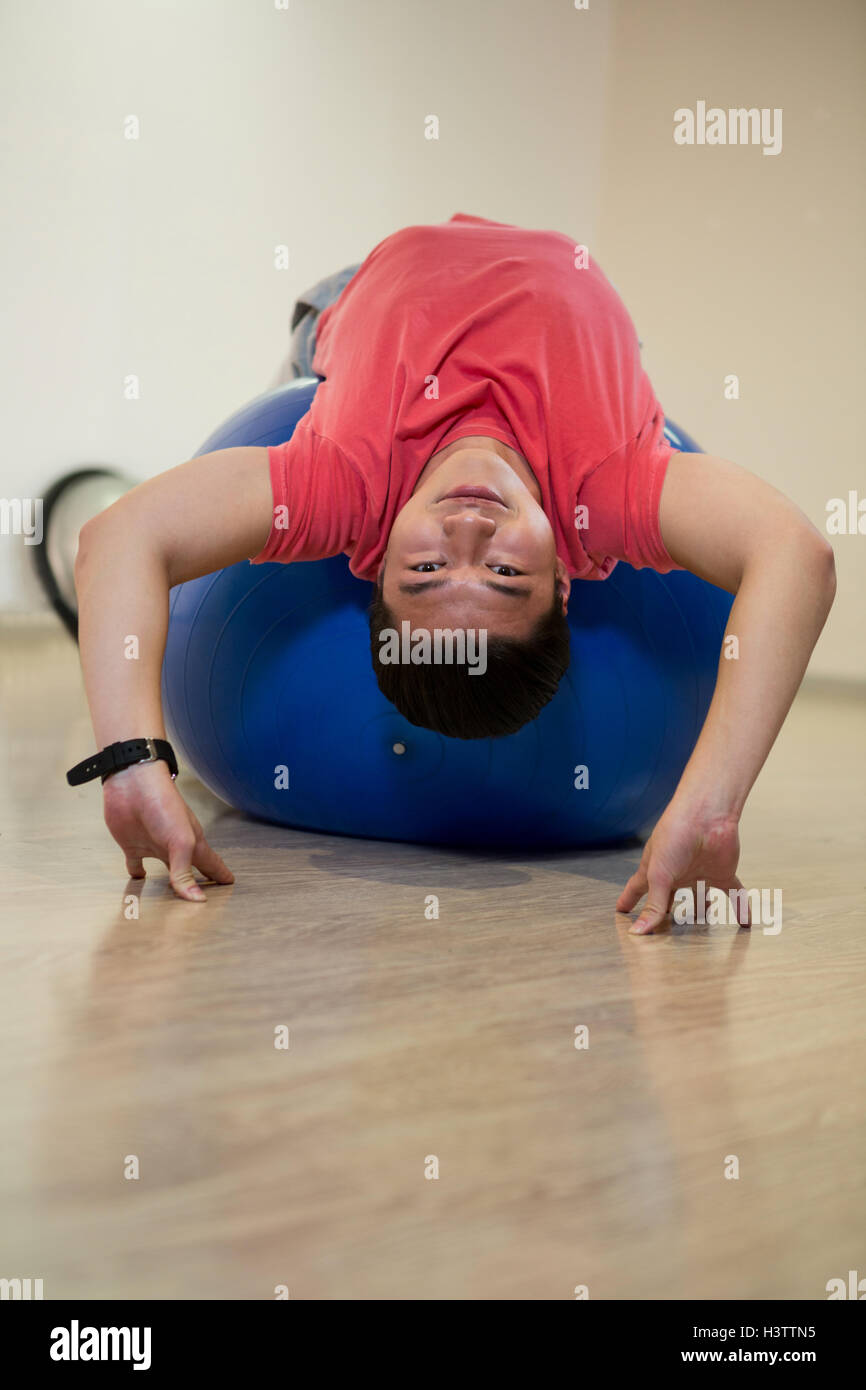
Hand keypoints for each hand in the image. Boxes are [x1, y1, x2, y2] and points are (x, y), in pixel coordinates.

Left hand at [102, 759, 233, 901]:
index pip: (212, 863)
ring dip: (170, 883)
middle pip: (190, 869)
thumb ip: (184, 871)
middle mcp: (175, 847)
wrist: (132, 784)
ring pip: (165, 870)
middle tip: (206, 893)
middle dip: (199, 881)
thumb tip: (195, 898)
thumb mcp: (180, 842)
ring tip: (174, 895)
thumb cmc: (163, 804)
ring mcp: (154, 846)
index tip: (230, 883)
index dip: (221, 874)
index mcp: (193, 844)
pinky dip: (137, 873)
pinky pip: (135, 865)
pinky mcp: (133, 845)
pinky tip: (139, 878)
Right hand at [616, 799, 748, 934]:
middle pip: (669, 898)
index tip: (621, 910)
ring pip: (700, 900)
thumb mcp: (658, 874)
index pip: (638, 889)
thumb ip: (653, 904)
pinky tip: (744, 922)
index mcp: (655, 871)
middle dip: (664, 912)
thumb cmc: (675, 835)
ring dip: (702, 913)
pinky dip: (740, 907)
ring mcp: (699, 874)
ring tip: (700, 926)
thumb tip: (638, 931)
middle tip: (662, 929)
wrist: (707, 815)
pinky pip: (733, 894)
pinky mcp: (722, 874)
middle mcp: (677, 875)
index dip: (629, 899)